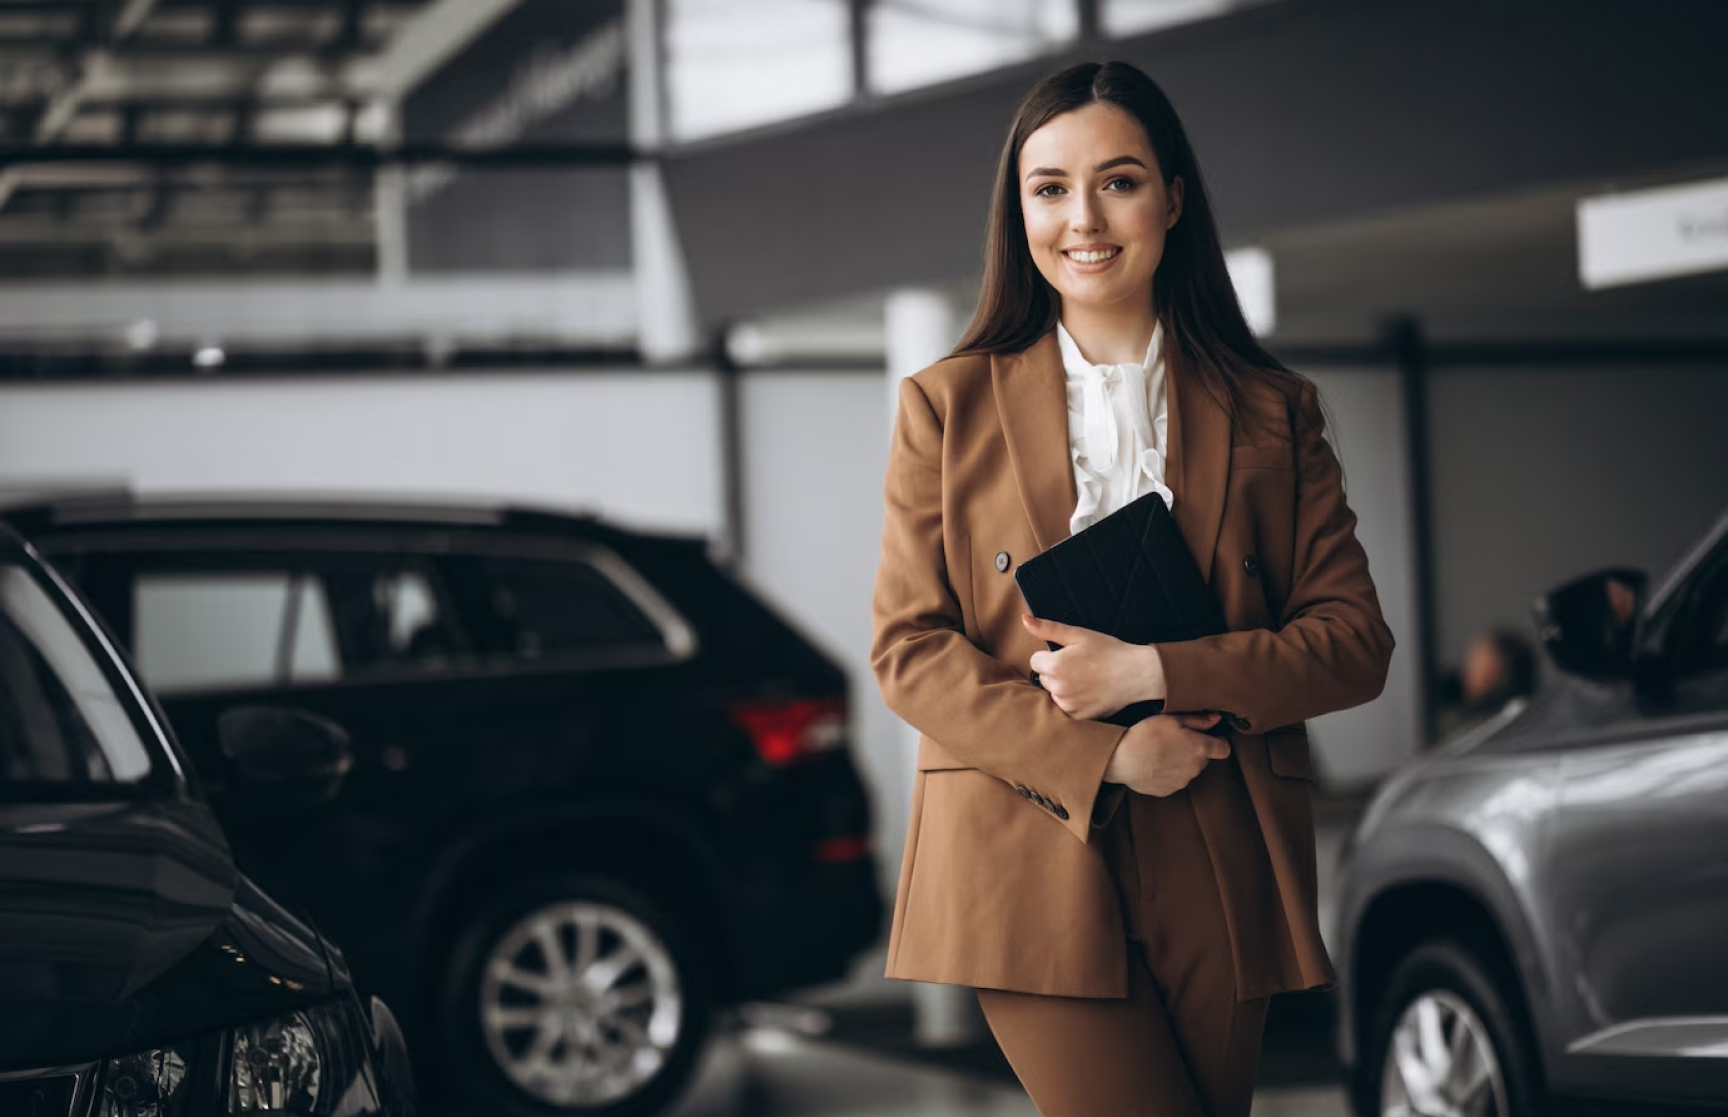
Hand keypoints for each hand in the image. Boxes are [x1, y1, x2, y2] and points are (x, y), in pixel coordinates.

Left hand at [1023, 614, 1164, 720]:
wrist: (1136, 674)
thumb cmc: (1109, 651)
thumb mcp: (1079, 634)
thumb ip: (1048, 628)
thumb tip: (1024, 619)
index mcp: (1055, 665)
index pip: (1035, 661)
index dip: (1051, 656)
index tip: (1069, 655)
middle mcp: (1058, 688)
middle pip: (1044, 678)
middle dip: (1055, 672)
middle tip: (1080, 667)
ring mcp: (1068, 705)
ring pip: (1054, 694)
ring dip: (1063, 688)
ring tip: (1086, 680)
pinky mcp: (1078, 717)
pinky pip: (1065, 708)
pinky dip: (1073, 702)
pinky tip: (1088, 693)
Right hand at [1103, 712, 1228, 796]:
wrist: (1121, 759)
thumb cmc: (1146, 734)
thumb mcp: (1172, 719)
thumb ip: (1198, 720)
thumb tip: (1217, 719)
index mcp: (1200, 748)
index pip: (1224, 749)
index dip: (1218, 742)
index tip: (1208, 737)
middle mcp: (1196, 768)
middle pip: (1203, 759)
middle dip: (1194, 750)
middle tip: (1175, 740)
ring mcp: (1182, 782)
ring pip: (1188, 770)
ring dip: (1181, 762)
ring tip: (1160, 752)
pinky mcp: (1168, 791)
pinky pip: (1174, 780)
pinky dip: (1168, 773)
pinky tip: (1153, 764)